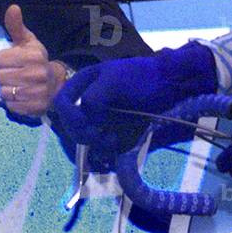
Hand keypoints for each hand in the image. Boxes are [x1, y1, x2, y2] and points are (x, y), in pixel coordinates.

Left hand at [0, 4, 64, 119]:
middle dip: (5, 75)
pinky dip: (14, 102)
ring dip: (8, 89)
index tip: (14, 62)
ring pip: (3, 92)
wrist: (57, 84)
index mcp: (33, 55)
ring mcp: (36, 92)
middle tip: (17, 74)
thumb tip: (12, 7)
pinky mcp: (35, 107)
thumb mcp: (28, 42)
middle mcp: (36, 73)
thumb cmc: (37, 61)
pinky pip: (11, 106)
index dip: (4, 60)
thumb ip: (16, 26)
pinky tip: (23, 96)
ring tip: (20, 85)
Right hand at [52, 41, 217, 163]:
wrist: (169, 85)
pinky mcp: (111, 132)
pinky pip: (98, 148)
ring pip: (83, 141)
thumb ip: (94, 98)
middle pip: (70, 126)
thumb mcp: (114, 80)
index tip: (89, 125)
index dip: (70, 117)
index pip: (61, 104)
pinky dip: (102, 155)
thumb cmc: (142, 77)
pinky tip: (113, 155)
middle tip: (105, 139)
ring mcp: (99, 119)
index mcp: (83, 84)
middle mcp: (87, 102)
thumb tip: (87, 120)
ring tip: (113, 145)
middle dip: (84, 135)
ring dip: (93, 147)